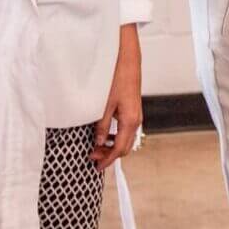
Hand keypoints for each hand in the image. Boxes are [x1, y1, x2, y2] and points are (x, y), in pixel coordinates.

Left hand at [91, 26, 143, 169]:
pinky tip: (104, 134)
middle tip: (93, 157)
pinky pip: (126, 131)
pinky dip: (116, 137)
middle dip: (109, 155)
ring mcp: (136, 117)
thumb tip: (97, 142)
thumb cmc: (117, 80)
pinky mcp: (133, 112)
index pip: (119, 148)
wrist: (128, 62)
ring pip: (126, 140)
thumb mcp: (104, 104)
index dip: (107, 159)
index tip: (96, 166)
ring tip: (96, 147)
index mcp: (129, 121)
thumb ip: (101, 125)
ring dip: (112, 146)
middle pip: (125, 148)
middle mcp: (136, 121)